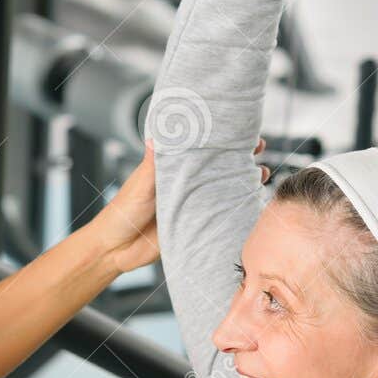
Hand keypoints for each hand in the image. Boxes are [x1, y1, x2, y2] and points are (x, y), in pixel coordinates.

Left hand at [94, 139, 272, 273]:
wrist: (117, 249)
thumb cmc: (122, 211)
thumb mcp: (138, 186)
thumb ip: (150, 165)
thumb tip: (154, 138)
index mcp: (172, 169)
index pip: (200, 149)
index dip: (218, 139)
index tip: (237, 128)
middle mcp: (187, 184)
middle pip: (218, 167)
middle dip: (240, 156)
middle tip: (257, 148)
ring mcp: (194, 204)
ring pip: (225, 189)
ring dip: (243, 181)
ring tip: (260, 173)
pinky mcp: (197, 225)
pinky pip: (220, 214)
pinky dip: (237, 207)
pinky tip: (252, 201)